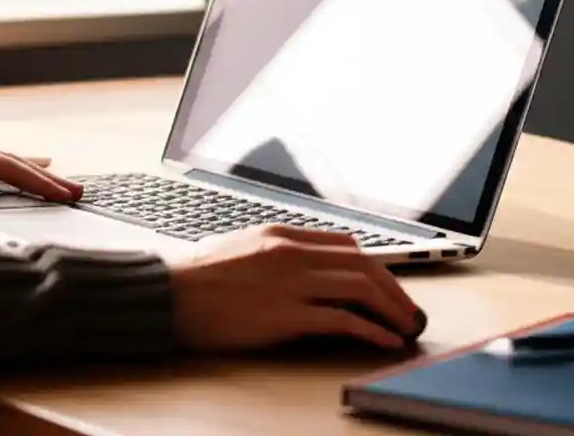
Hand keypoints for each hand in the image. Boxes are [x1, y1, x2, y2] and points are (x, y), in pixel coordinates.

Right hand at [168, 225, 424, 351]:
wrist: (166, 295)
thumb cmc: (193, 277)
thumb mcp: (238, 247)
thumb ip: (274, 253)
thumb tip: (303, 268)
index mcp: (280, 234)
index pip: (345, 243)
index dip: (375, 265)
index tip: (387, 284)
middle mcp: (291, 253)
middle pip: (362, 264)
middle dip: (394, 288)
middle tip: (408, 309)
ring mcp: (290, 282)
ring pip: (360, 288)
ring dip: (391, 309)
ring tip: (406, 326)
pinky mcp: (285, 314)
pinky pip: (343, 320)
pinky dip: (372, 330)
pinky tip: (385, 340)